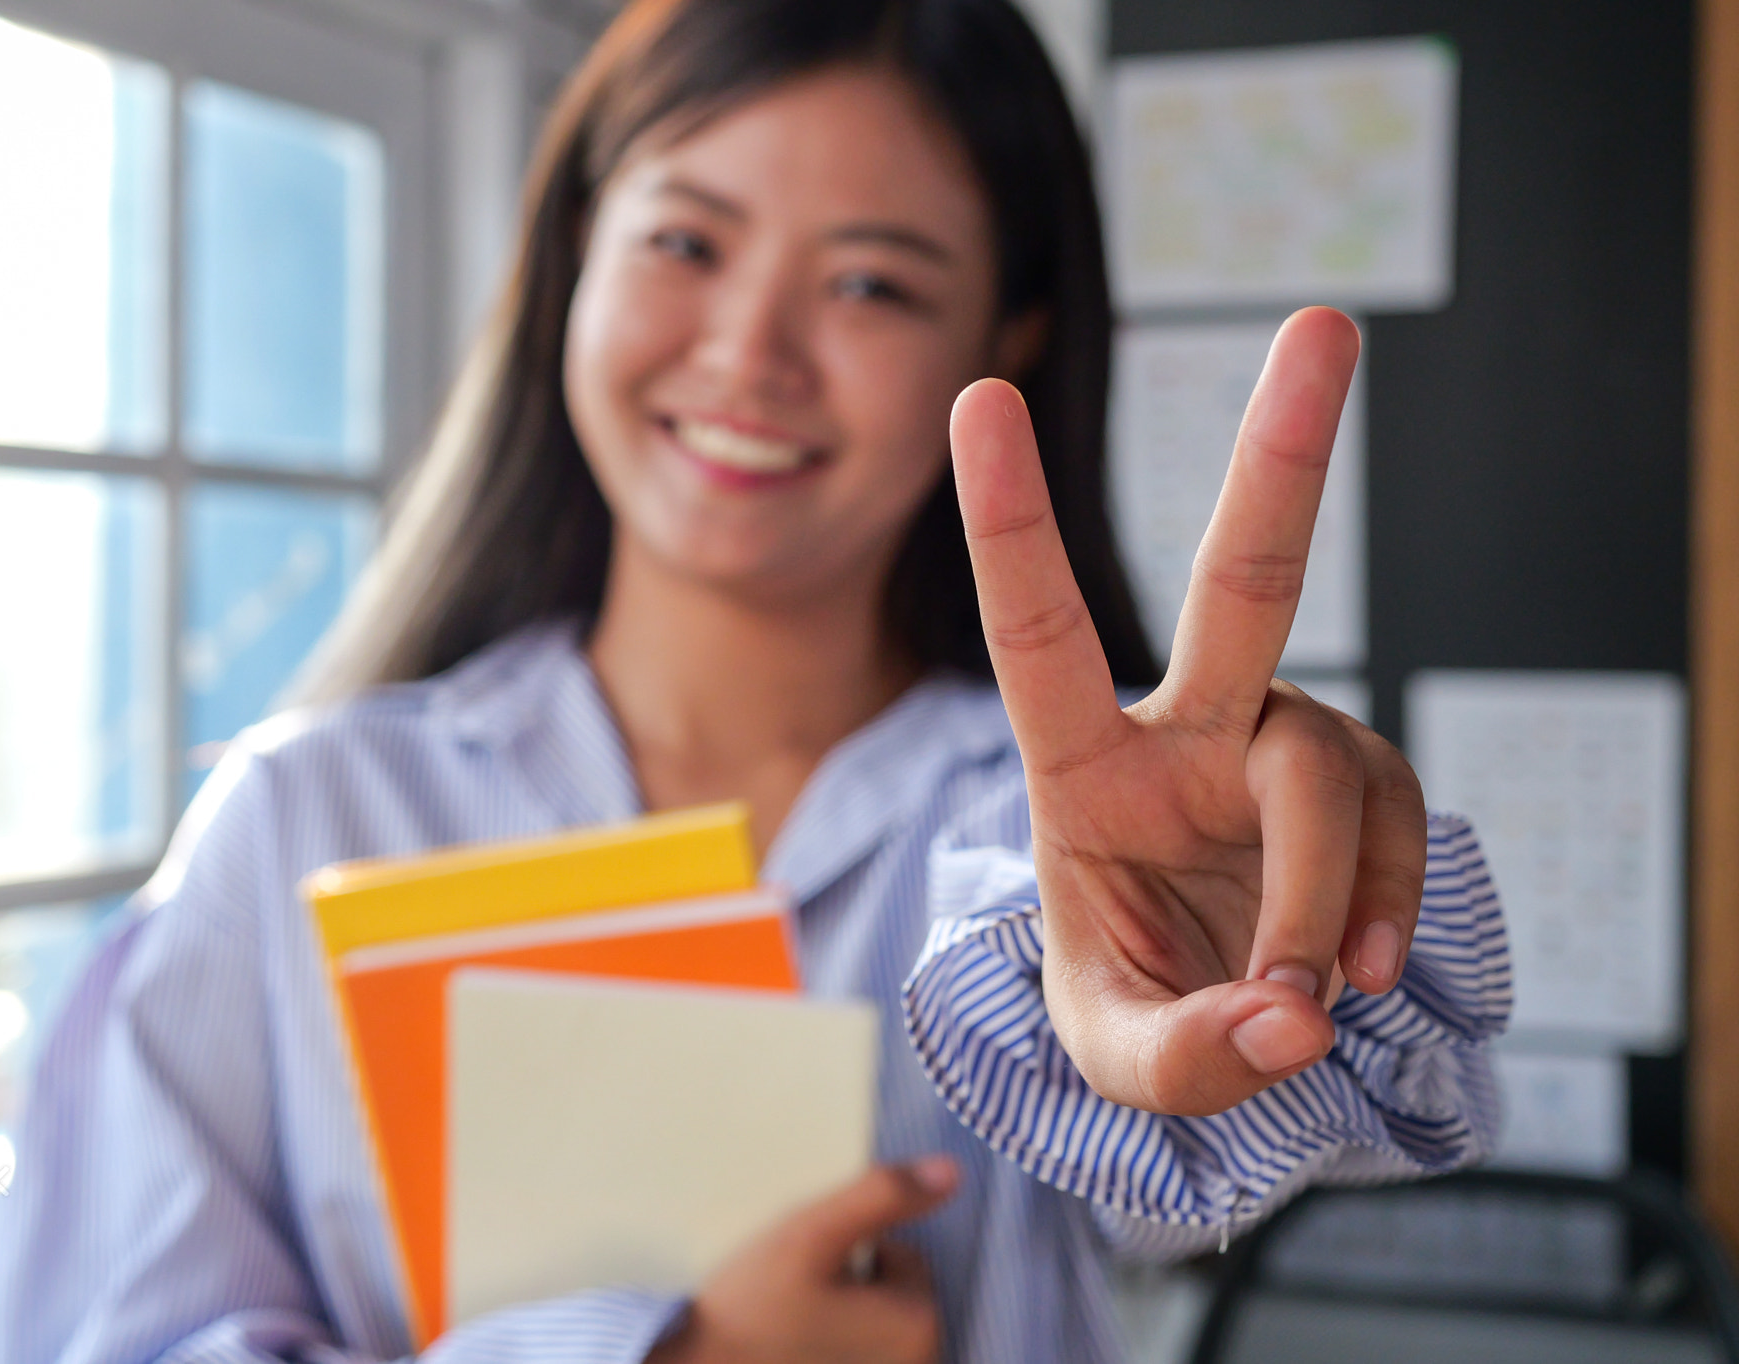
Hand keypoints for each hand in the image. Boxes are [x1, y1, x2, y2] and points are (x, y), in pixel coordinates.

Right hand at [646, 1157, 958, 1363]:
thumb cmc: (752, 1311)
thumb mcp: (811, 1234)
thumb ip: (882, 1195)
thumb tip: (950, 1170)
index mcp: (919, 1325)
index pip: (903, 1256)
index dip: (854, 1250)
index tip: (810, 1269)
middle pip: (892, 1296)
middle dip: (851, 1287)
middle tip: (795, 1296)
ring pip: (871, 1329)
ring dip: (839, 1320)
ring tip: (790, 1325)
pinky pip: (852, 1355)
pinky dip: (829, 1351)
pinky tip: (791, 1350)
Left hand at [950, 307, 1426, 1117]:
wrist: (1231, 1026)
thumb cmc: (1143, 1006)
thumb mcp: (1115, 1053)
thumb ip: (1182, 1052)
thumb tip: (1293, 1019)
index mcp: (1080, 765)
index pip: (1035, 631)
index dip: (1008, 518)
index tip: (979, 394)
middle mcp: (1189, 728)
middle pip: (1245, 583)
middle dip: (1283, 457)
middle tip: (1322, 328)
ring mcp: (1286, 749)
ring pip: (1330, 777)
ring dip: (1326, 895)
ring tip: (1314, 994)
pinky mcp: (1365, 787)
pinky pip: (1402, 828)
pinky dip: (1387, 907)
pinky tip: (1357, 971)